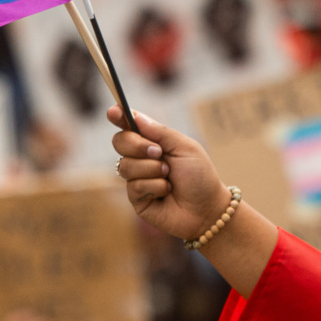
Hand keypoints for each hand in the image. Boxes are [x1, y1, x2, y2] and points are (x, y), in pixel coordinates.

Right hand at [108, 105, 230, 240]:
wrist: (207, 209)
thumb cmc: (200, 176)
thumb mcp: (185, 147)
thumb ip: (160, 132)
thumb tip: (135, 116)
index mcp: (152, 142)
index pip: (128, 126)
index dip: (118, 117)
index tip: (113, 112)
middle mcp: (140, 158)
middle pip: (119, 142)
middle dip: (137, 145)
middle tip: (159, 152)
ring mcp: (136, 178)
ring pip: (126, 165)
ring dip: (151, 169)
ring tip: (169, 176)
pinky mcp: (136, 198)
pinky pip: (134, 186)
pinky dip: (155, 186)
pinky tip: (166, 192)